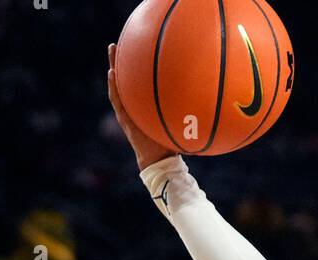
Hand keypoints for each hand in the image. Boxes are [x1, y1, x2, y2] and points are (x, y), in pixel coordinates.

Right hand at [107, 42, 175, 171]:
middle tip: (123, 41)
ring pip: (119, 84)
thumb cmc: (172, 143)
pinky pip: (117, 100)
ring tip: (112, 49)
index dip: (141, 64)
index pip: (142, 80)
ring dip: (115, 66)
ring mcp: (129, 110)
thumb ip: (187, 108)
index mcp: (146, 103)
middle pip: (129, 77)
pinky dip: (113, 87)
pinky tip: (111, 72)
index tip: (141, 45)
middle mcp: (136, 104)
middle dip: (125, 58)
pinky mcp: (125, 119)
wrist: (160, 160)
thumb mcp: (180, 121)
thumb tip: (206, 94)